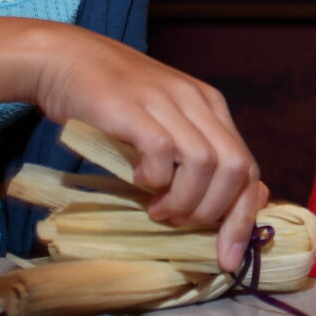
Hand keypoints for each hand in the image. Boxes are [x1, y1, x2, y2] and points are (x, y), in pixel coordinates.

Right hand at [33, 25, 264, 271]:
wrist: (67, 59)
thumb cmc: (115, 101)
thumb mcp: (165, 124)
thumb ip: (195, 155)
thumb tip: (229, 203)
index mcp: (210, 107)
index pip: (247, 166)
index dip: (243, 216)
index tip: (229, 257)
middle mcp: (196, 102)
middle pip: (235, 168)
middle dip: (214, 212)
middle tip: (181, 222)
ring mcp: (167, 102)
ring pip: (204, 164)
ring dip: (184, 201)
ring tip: (158, 208)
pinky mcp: (134, 108)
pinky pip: (163, 152)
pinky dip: (155, 178)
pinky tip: (139, 181)